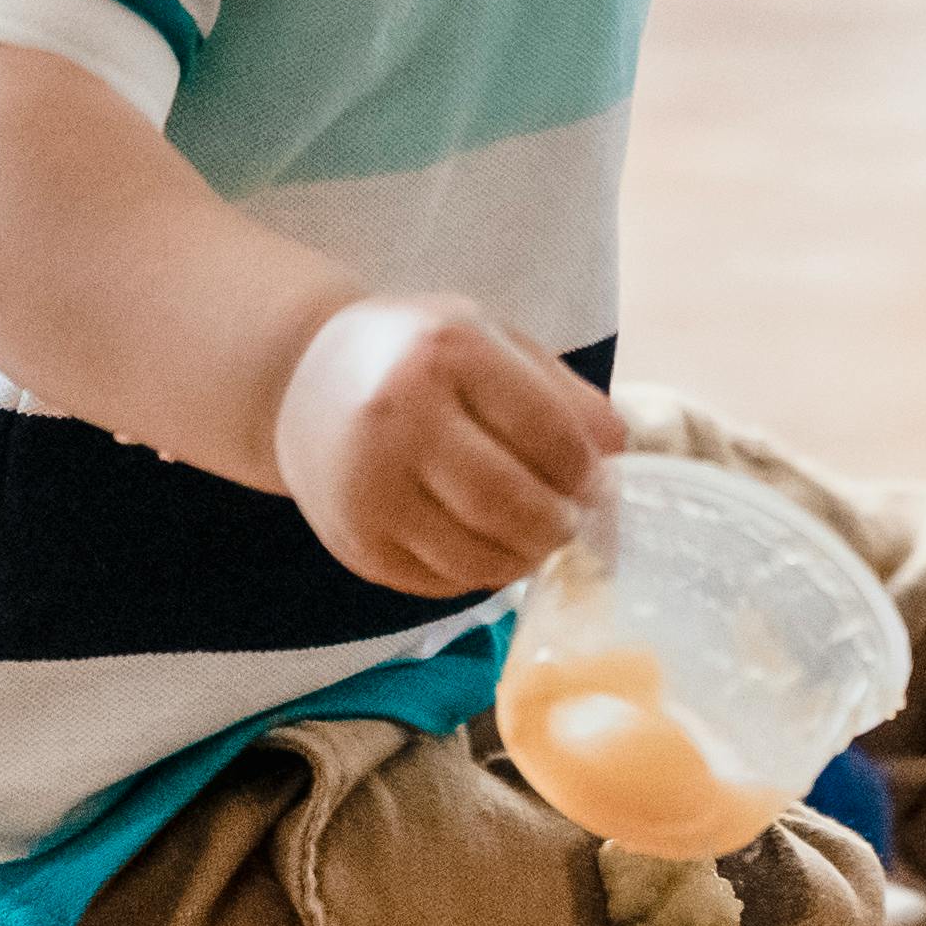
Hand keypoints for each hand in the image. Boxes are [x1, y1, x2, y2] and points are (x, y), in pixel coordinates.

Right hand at [269, 292, 632, 598]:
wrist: (304, 379)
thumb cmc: (421, 356)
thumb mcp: (493, 341)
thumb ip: (562, 393)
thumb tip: (620, 448)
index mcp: (447, 352)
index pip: (545, 431)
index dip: (585, 468)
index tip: (595, 480)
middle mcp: (398, 418)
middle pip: (508, 503)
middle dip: (559, 525)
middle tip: (571, 522)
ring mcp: (367, 486)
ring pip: (474, 557)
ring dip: (523, 560)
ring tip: (535, 538)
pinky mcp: (352, 541)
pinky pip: (436, 584)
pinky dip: (477, 577)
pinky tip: (486, 548)